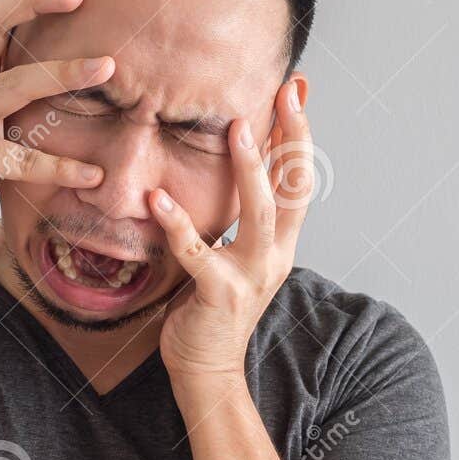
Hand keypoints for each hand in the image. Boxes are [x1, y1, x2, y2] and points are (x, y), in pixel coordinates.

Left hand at [152, 78, 311, 381]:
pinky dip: (177, 224)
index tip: (298, 89)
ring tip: (236, 128)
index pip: (298, 179)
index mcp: (280, 244)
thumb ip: (238, 216)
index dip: (299, 134)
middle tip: (286, 94)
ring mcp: (250, 276)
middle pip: (294, 189)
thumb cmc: (211, 307)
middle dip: (292, 139)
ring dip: (250, 170)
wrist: (207, 370)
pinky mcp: (219, 294)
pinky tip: (158, 198)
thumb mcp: (234, 254)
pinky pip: (197, 253)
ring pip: (260, 215)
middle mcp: (274, 256)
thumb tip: (235, 169)